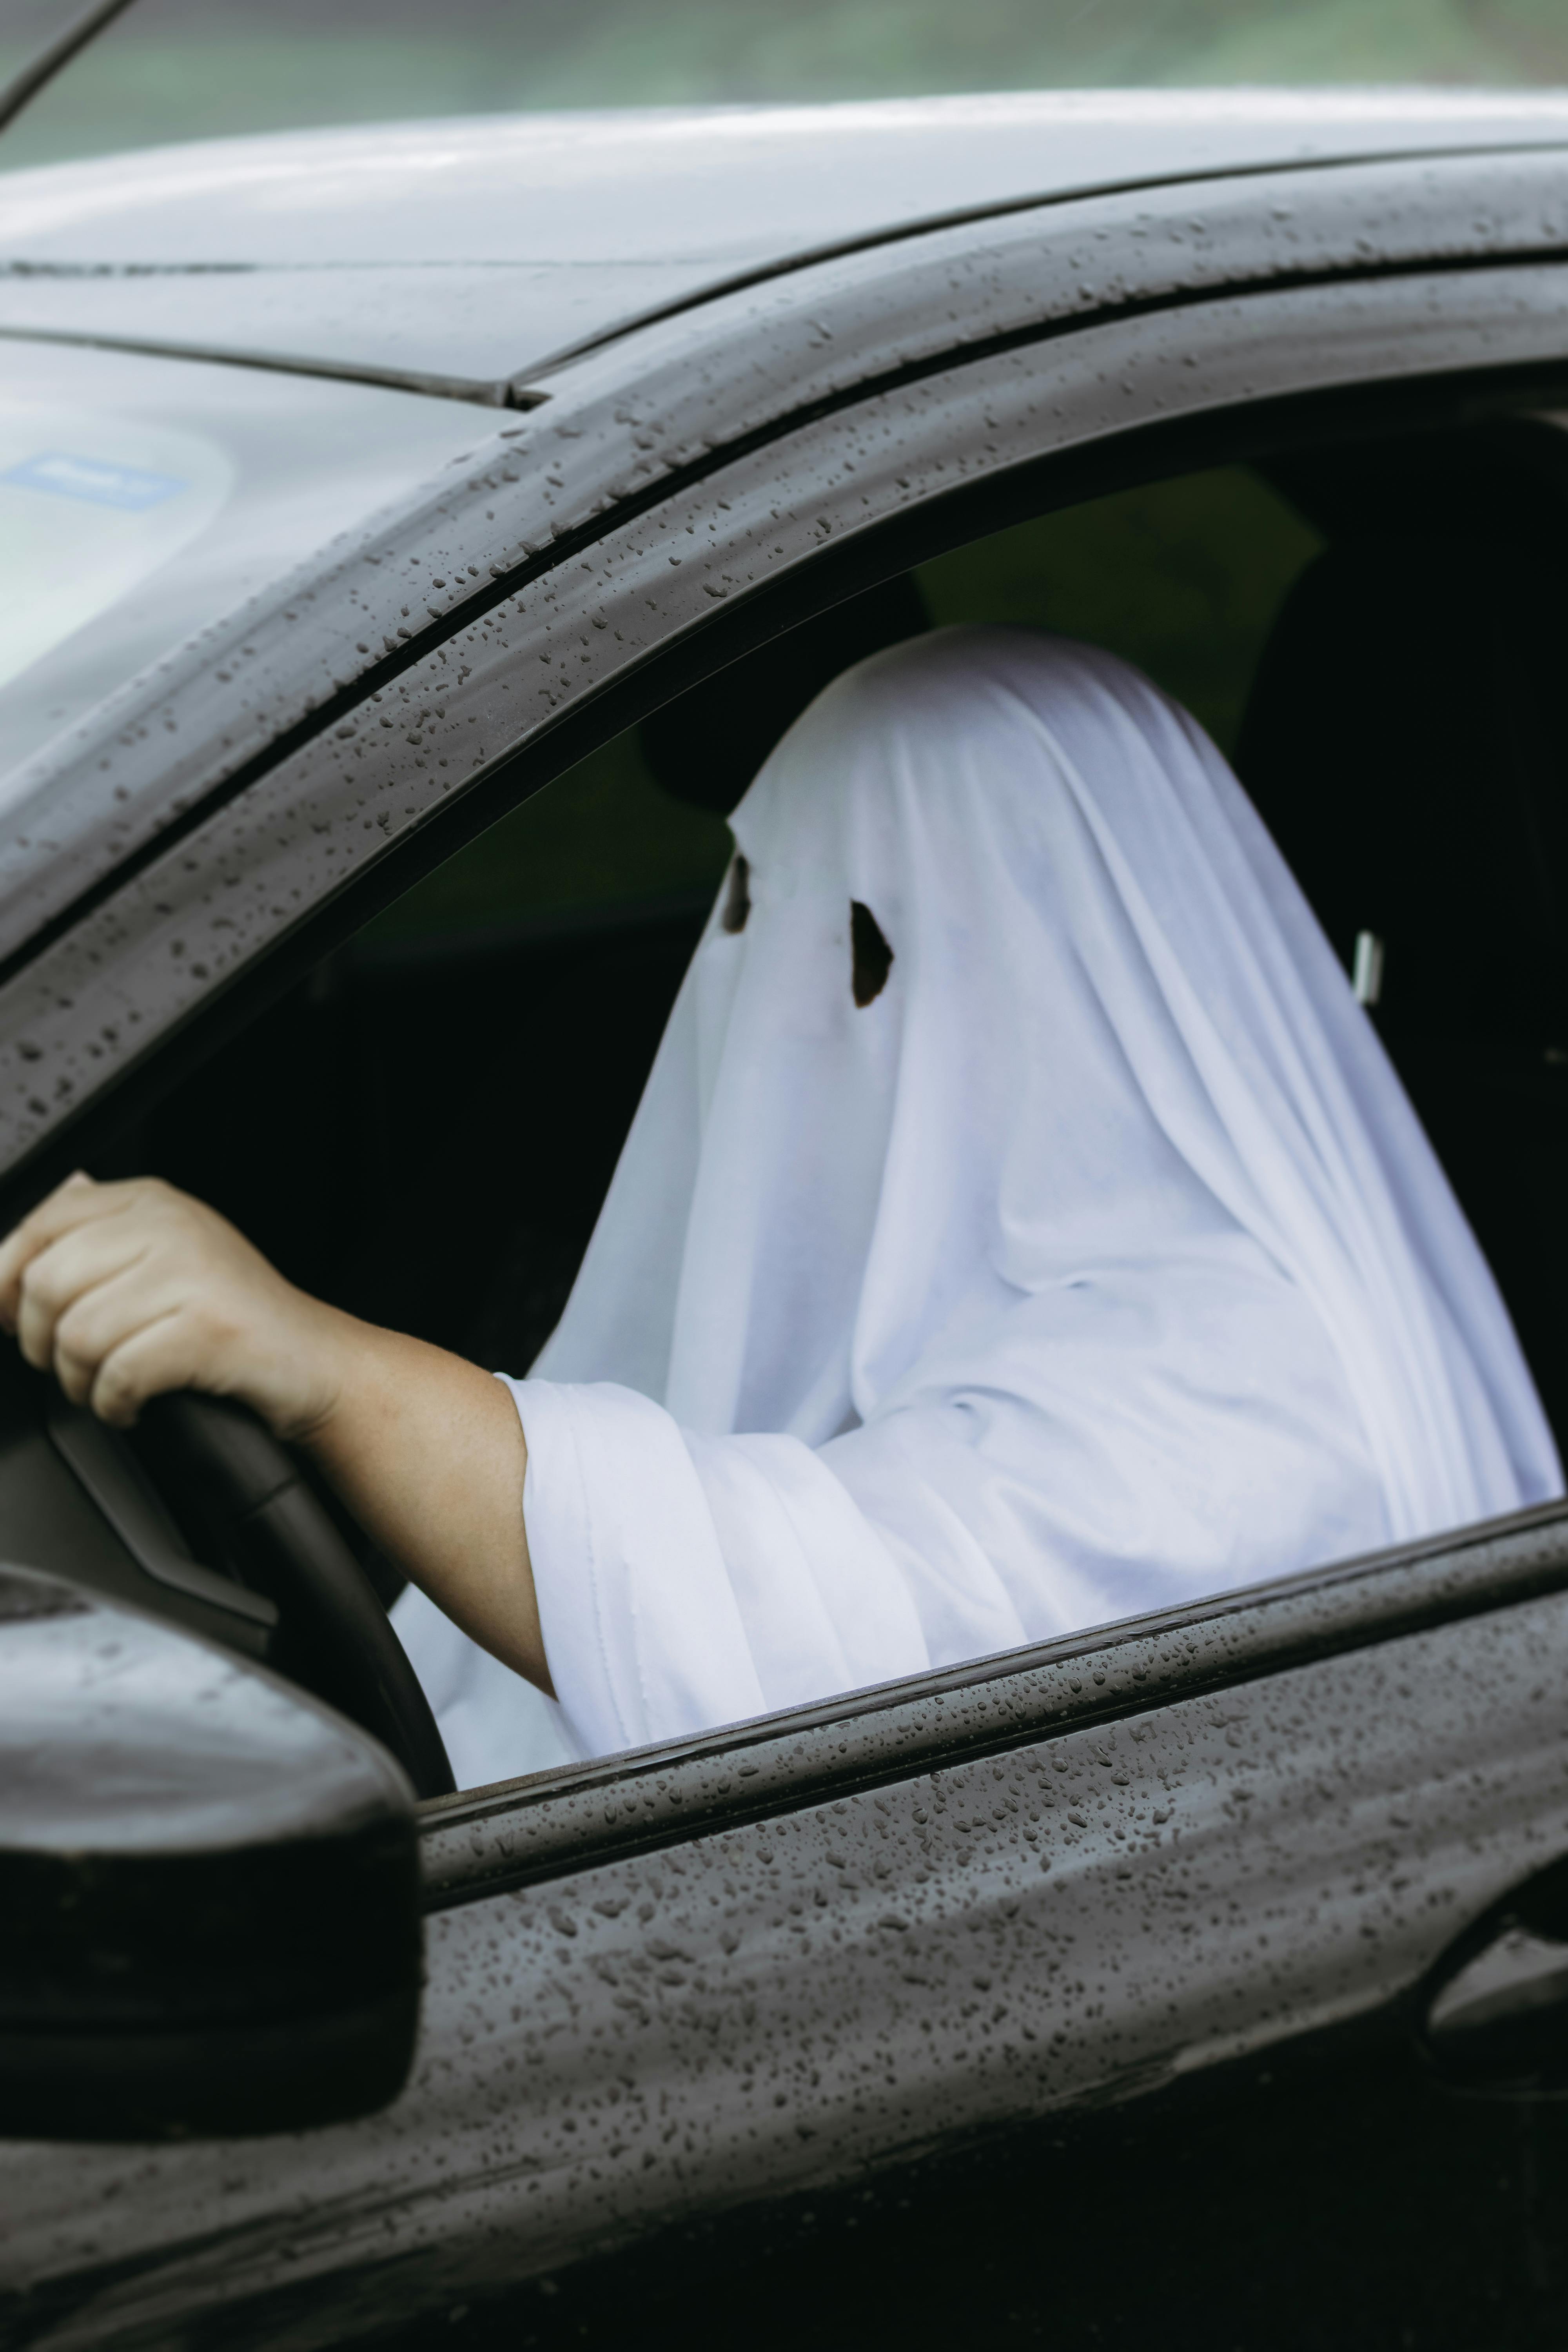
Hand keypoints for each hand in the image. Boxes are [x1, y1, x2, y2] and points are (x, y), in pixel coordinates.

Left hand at [0, 1173, 348, 1435]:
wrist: (312, 1363)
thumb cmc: (231, 1321)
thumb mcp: (163, 1259)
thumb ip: (96, 1245)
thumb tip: (8, 1267)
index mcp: (150, 1202)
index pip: (40, 1223)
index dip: (4, 1278)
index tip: (6, 1315)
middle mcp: (170, 1226)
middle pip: (47, 1284)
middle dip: (40, 1342)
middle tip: (69, 1366)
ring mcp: (192, 1274)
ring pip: (77, 1335)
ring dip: (78, 1382)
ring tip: (104, 1388)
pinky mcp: (208, 1328)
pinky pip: (118, 1375)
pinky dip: (114, 1405)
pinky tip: (132, 1405)